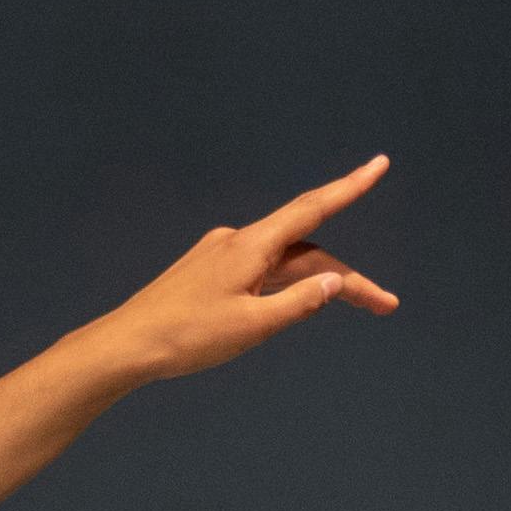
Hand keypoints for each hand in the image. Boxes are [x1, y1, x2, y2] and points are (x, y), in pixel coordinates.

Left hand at [89, 158, 397, 382]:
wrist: (123, 346)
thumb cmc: (184, 338)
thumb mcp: (252, 326)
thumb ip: (298, 303)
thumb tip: (334, 281)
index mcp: (250, 247)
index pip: (312, 209)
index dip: (350, 187)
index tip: (380, 164)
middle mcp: (236, 241)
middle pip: (307, 251)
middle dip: (349, 278)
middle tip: (387, 305)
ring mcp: (220, 255)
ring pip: (284, 263)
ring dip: (318, 283)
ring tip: (353, 307)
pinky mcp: (207, 271)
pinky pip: (259, 271)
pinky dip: (285, 284)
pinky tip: (287, 304)